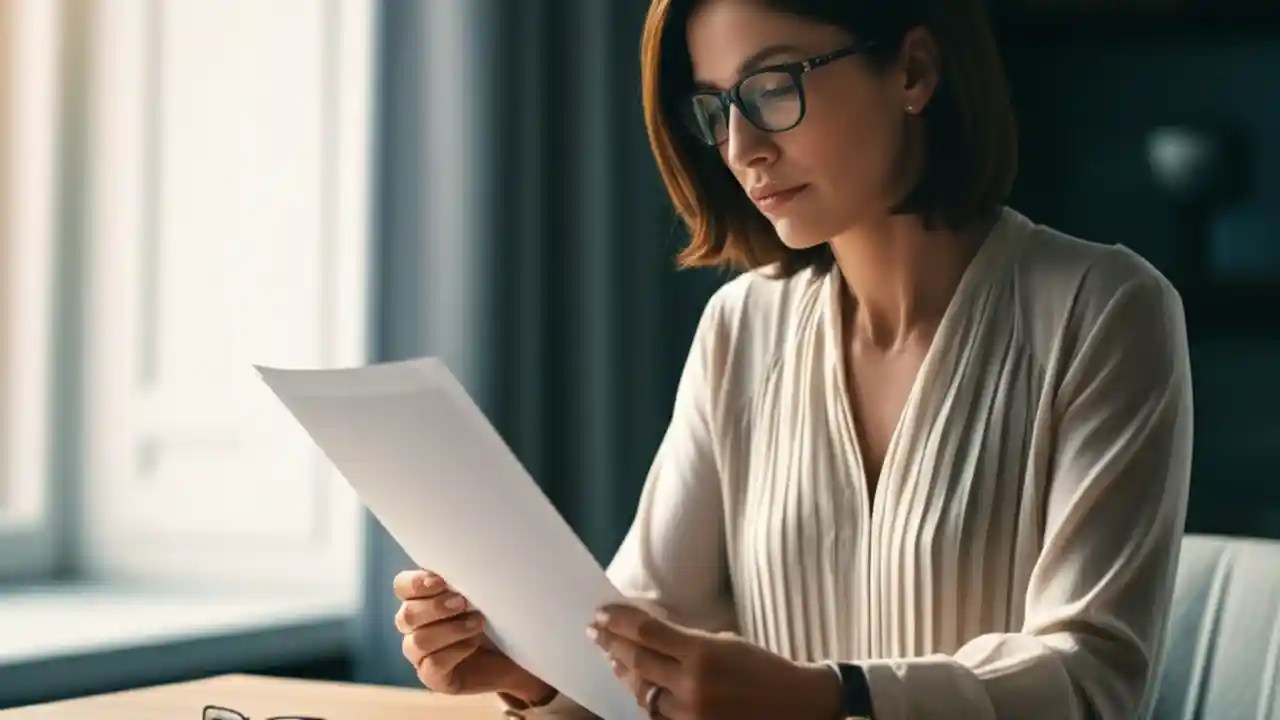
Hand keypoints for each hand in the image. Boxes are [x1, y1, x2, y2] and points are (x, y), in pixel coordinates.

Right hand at [393, 569, 556, 704]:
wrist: (517, 653)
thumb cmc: (498, 615)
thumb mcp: (486, 590)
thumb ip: (471, 575)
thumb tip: (479, 552)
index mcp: (422, 599)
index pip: (402, 586)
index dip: (415, 583)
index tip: (440, 580)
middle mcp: (415, 627)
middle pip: (407, 615)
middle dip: (435, 607)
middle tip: (463, 602)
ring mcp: (421, 654)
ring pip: (418, 641)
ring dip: (450, 630)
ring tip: (478, 623)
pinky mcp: (433, 677)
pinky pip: (432, 665)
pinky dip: (455, 651)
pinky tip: (473, 644)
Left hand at [588, 603, 841, 719]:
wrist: (797, 706)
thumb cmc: (762, 669)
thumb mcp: (726, 643)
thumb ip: (685, 641)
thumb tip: (645, 635)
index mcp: (703, 653)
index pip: (646, 633)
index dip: (617, 621)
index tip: (599, 614)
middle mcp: (692, 685)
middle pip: (637, 662)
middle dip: (611, 644)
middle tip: (595, 633)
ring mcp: (691, 715)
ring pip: (642, 694)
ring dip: (624, 675)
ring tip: (614, 660)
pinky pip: (657, 717)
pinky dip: (645, 701)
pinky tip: (637, 688)